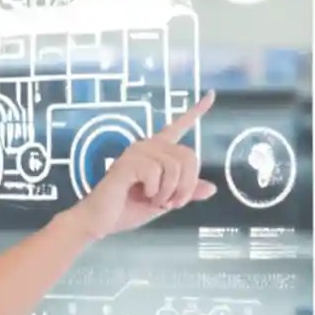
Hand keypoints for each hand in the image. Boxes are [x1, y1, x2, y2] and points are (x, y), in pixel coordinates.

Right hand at [63, 91, 217, 239]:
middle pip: (189, 157)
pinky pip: (156, 173)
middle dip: (185, 188)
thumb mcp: (166, 201)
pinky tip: (140, 194)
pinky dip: (153, 192)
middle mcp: (149, 145)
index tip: (211, 94)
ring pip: (175, 168)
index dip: (197, 111)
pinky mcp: (128, 162)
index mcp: (158, 151)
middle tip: (169, 203)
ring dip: (168, 193)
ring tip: (153, 200)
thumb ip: (186, 192)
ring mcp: (137, 151)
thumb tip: (212, 188)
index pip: (180, 126)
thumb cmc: (129, 208)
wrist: (102, 220)